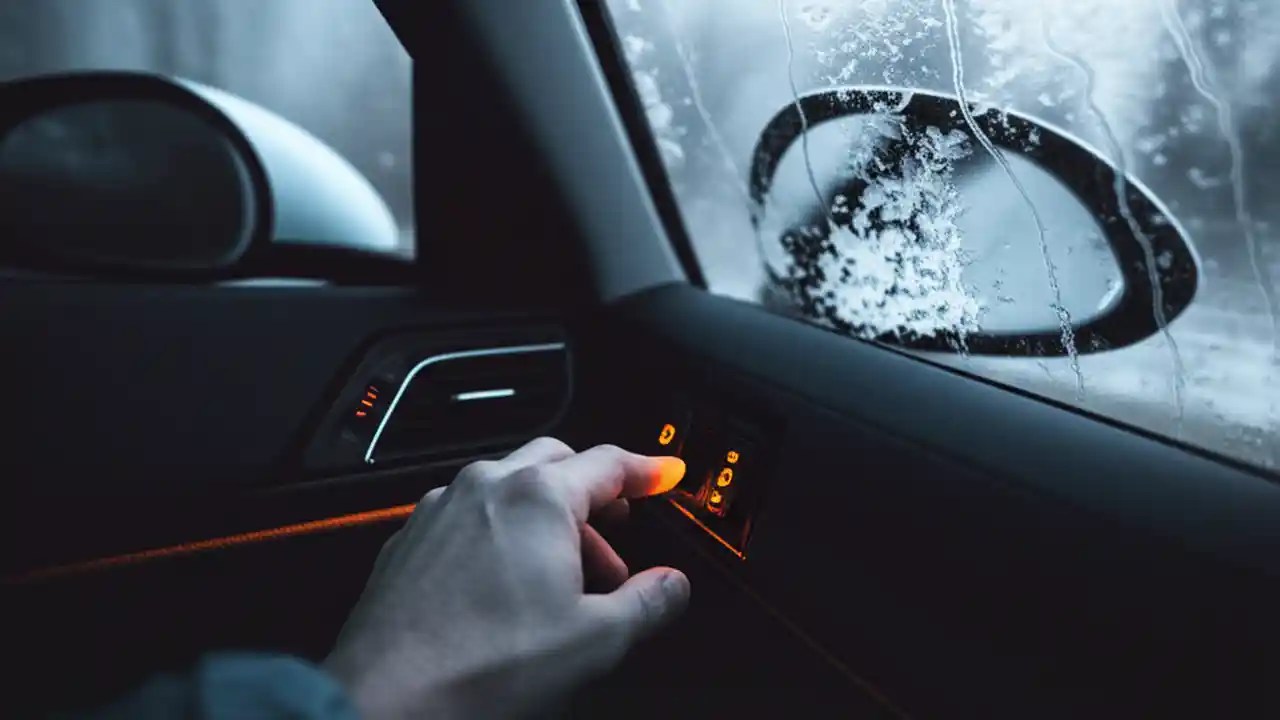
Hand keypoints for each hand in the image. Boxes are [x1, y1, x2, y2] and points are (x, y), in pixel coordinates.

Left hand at [324, 438, 689, 718]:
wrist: (386, 701)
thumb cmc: (480, 669)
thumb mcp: (595, 641)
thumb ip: (647, 603)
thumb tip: (670, 587)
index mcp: (537, 497)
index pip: (609, 462)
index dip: (648, 469)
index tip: (665, 474)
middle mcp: (485, 488)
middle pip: (556, 463)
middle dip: (594, 491)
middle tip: (617, 527)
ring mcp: (440, 510)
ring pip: (509, 488)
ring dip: (547, 517)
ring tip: (563, 577)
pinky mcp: (410, 540)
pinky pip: (468, 516)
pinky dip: (501, 533)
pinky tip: (508, 587)